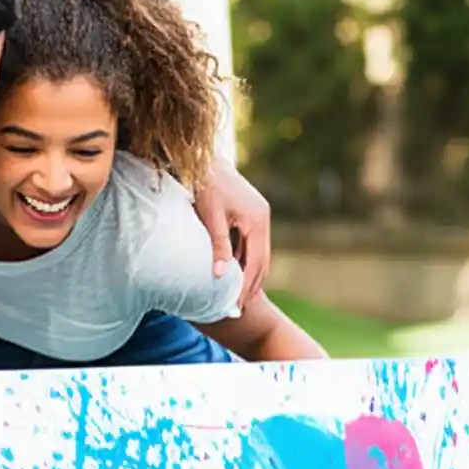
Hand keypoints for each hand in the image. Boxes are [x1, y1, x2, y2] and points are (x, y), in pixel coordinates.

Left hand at [193, 155, 272, 307]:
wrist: (204, 159)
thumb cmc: (205, 186)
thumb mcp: (210, 217)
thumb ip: (217, 246)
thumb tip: (218, 276)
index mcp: (257, 221)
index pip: (255, 263)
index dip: (245, 287)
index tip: (236, 306)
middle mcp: (263, 219)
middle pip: (262, 262)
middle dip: (252, 286)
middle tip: (238, 308)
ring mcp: (260, 216)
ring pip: (259, 254)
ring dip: (250, 276)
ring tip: (236, 297)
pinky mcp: (252, 214)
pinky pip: (252, 245)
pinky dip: (245, 262)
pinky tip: (233, 274)